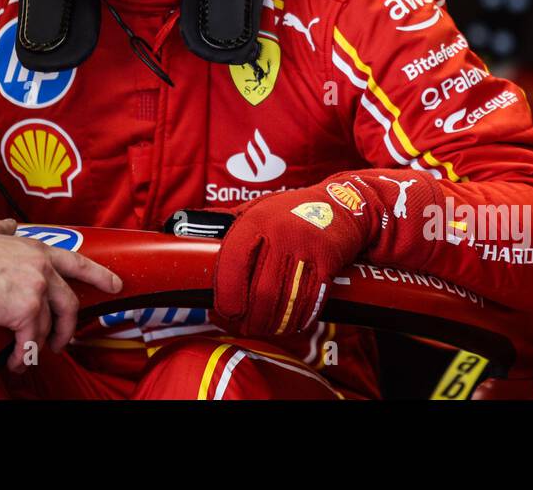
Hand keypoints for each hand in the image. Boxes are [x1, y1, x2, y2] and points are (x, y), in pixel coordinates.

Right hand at [0, 220, 122, 371]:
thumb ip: (2, 229)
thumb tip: (9, 224)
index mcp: (36, 250)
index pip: (77, 262)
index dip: (99, 274)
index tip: (114, 284)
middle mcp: (42, 267)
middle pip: (69, 303)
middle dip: (69, 327)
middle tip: (63, 341)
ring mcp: (36, 289)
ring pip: (49, 326)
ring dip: (40, 345)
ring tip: (29, 355)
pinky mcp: (24, 310)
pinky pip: (30, 340)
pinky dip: (25, 355)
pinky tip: (17, 360)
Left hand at [213, 178, 370, 335]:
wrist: (341, 203)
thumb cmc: (292, 208)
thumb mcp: (258, 206)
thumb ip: (229, 221)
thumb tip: (191, 228)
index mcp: (256, 220)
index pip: (233, 262)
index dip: (226, 294)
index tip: (224, 311)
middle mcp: (280, 234)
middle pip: (261, 291)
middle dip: (251, 318)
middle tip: (244, 327)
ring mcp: (306, 248)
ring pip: (285, 300)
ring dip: (273, 324)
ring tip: (264, 330)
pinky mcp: (327, 262)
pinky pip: (311, 300)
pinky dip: (299, 318)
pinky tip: (290, 325)